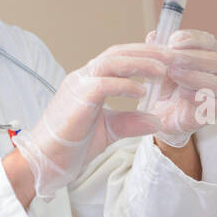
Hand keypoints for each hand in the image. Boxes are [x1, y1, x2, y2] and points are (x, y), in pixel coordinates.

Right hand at [12, 42, 170, 200]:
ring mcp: (77, 86)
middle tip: (173, 57)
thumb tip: (157, 120)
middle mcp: (82, 78)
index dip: (143, 55)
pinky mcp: (76, 100)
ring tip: (163, 70)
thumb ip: (129, 122)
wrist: (42, 163)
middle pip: (117, 53)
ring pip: (111, 62)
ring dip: (140, 63)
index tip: (167, 60)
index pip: (118, 58)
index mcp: (88, 82)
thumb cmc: (68, 148)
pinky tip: (142, 91)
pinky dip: (125, 85)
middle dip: (147, 53)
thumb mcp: (108, 132)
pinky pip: (103, 84)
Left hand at [143, 29, 216, 146]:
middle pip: (216, 60)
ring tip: (173, 73)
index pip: (209, 41)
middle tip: (170, 58)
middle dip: (191, 57)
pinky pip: (213, 104)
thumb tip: (153, 36)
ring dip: (193, 76)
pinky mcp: (214, 112)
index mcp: (210, 54)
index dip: (192, 39)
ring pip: (216, 82)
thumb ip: (159, 50)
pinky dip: (197, 97)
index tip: (172, 40)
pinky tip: (182, 93)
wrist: (164, 114)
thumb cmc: (167, 85)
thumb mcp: (160, 65)